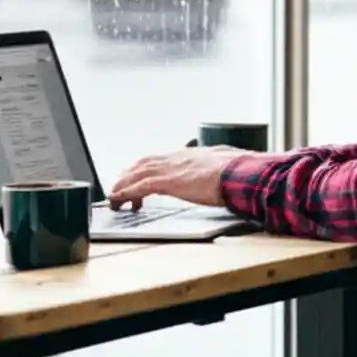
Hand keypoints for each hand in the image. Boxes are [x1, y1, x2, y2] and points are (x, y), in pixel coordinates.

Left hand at [108, 146, 243, 209]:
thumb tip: (223, 173)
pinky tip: (118, 200)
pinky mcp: (168, 182)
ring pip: (137, 173)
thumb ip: (217, 169)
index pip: (160, 159)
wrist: (242, 172)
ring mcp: (171, 169)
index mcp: (189, 156)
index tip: (138, 175)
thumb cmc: (240, 172)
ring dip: (122, 185)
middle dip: (128, 175)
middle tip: (119, 188)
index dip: (146, 167)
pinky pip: (140, 186)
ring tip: (114, 198)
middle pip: (143, 163)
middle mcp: (177, 158)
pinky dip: (125, 193)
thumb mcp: (225, 167)